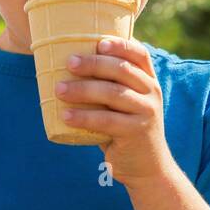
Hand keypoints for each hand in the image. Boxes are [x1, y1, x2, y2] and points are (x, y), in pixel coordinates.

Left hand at [57, 36, 174, 186]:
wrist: (147, 166)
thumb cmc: (124, 129)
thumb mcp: (123, 105)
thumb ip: (107, 87)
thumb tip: (63, 68)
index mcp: (149, 80)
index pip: (139, 54)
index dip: (120, 45)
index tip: (98, 42)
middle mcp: (151, 92)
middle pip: (122, 70)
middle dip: (93, 64)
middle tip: (69, 62)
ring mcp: (146, 112)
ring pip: (113, 93)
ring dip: (83, 89)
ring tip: (59, 90)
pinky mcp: (136, 132)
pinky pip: (106, 120)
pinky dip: (84, 117)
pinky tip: (65, 116)